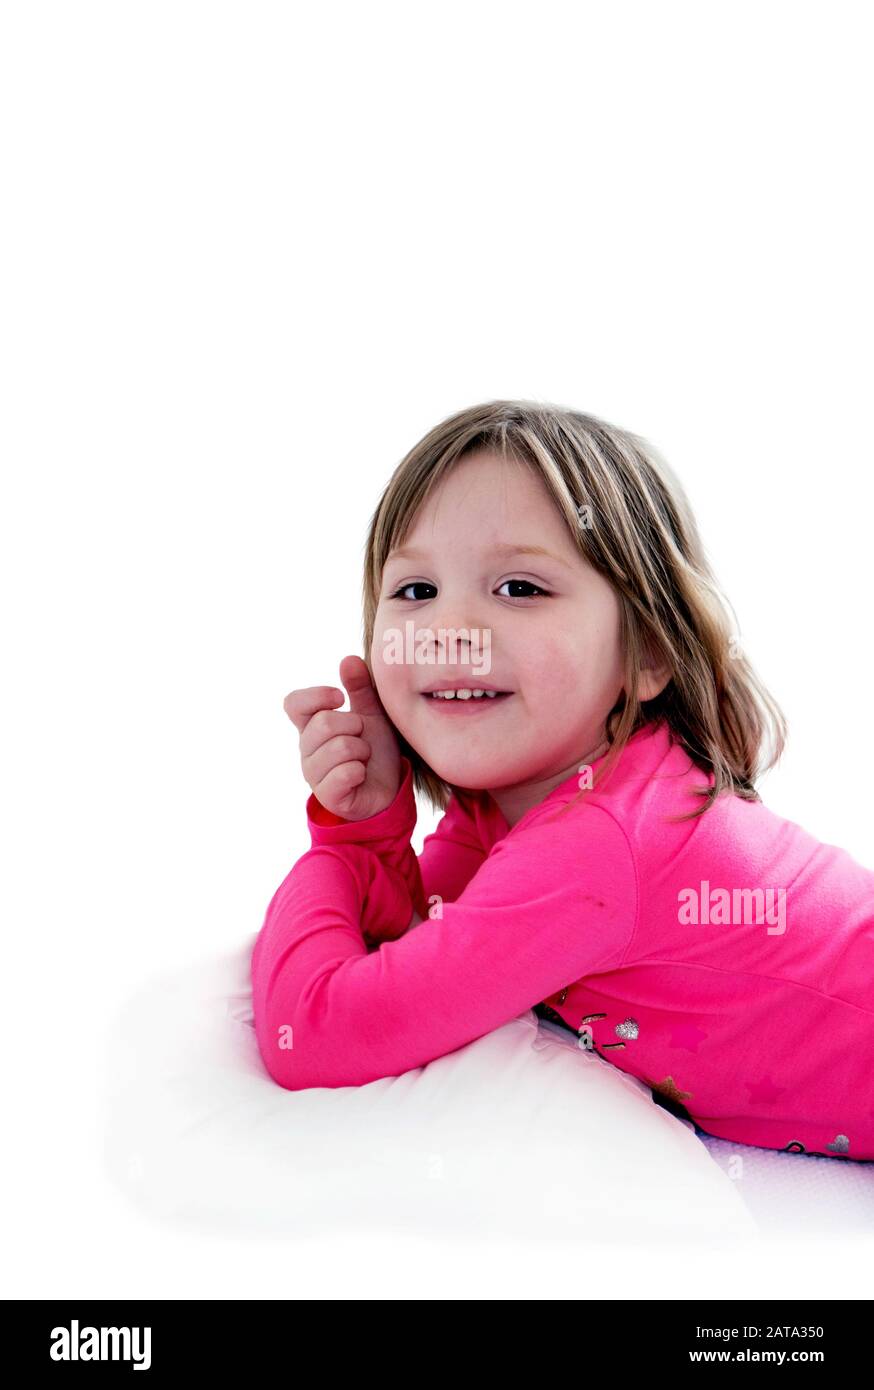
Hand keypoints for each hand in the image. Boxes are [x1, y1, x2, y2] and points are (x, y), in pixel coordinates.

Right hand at [283, 654, 402, 821]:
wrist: (390, 789)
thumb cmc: (374, 748)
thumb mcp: (371, 713)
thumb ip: (360, 687)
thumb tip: (349, 658)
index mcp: (312, 726)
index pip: (293, 703)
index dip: (316, 696)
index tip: (340, 697)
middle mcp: (307, 749)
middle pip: (323, 723)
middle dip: (354, 725)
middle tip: (363, 736)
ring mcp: (314, 775)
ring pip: (338, 748)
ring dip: (362, 749)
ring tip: (364, 757)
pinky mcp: (328, 797)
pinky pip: (344, 775)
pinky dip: (360, 770)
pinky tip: (361, 774)